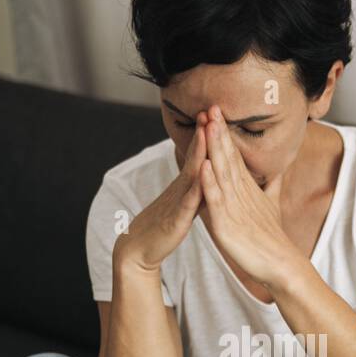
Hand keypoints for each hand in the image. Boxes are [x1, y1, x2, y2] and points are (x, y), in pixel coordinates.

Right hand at [114, 121, 204, 273]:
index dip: (208, 134)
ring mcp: (178, 202)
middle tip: (211, 108)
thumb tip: (209, 175)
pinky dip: (196, 187)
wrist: (139, 248)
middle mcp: (182, 189)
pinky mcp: (177, 219)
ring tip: (207, 129)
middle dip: (204, 132)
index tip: (216, 111)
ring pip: (192, 173)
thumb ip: (195, 188)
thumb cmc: (163, 226)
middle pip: (196, 156)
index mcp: (186, 185)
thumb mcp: (183, 203)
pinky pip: (188, 201)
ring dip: (200, 151)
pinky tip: (203, 174)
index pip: (200, 155)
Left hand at [200, 108, 300, 288]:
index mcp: (247, 190)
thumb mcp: (271, 206)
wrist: (282, 266)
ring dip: (214, 148)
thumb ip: (271, 186)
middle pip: (228, 158)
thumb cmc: (273, 239)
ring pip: (222, 173)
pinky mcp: (227, 225)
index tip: (217, 111)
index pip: (234, 157)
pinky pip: (217, 201)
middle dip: (219, 132)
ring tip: (208, 125)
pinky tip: (203, 165)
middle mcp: (241, 194)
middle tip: (211, 106)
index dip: (225, 134)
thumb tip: (278, 169)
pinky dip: (210, 183)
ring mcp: (235, 208)